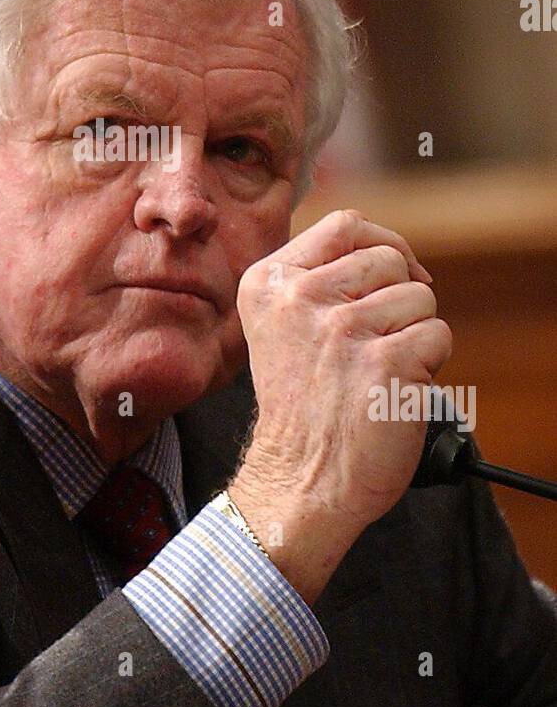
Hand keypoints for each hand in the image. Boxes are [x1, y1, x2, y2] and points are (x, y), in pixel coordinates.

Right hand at [229, 209, 451, 603]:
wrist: (298, 481)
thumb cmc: (301, 409)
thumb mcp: (281, 327)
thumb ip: (318, 281)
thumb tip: (393, 255)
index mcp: (268, 283)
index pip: (345, 225)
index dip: (381, 244)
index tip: (392, 275)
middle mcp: (300, 299)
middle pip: (389, 257)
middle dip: (398, 295)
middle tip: (375, 341)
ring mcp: (342, 330)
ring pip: (419, 296)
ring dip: (415, 332)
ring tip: (379, 370)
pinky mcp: (385, 362)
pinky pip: (437, 335)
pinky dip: (430, 364)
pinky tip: (395, 390)